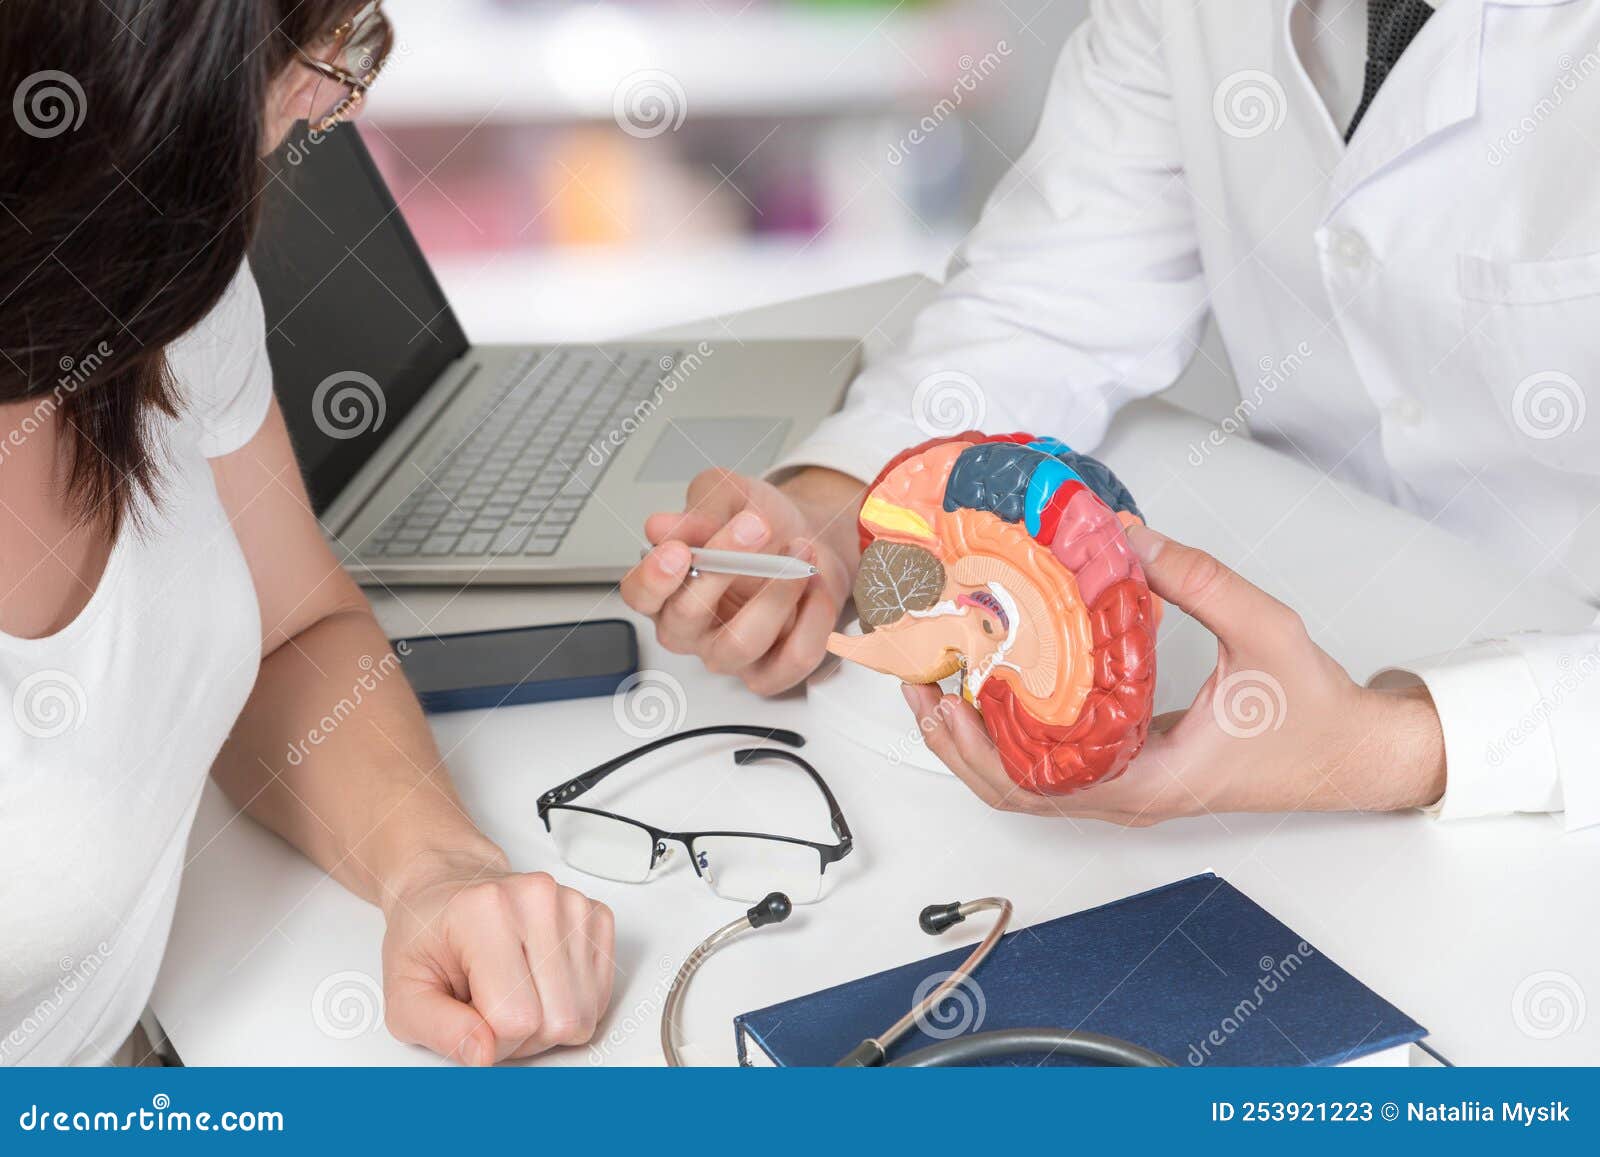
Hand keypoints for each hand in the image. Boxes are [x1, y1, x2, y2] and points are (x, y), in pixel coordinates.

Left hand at [380, 851, 614, 1064]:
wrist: (447, 890)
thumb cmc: (426, 936)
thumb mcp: (404, 993)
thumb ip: (439, 1029)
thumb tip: (483, 1055)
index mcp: (482, 912)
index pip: (517, 1018)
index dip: (491, 1039)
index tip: (469, 1015)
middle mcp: (536, 900)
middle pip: (559, 1020)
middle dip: (522, 1036)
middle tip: (489, 1007)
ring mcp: (572, 905)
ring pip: (583, 1014)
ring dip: (546, 1021)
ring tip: (513, 992)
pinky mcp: (596, 916)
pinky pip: (599, 996)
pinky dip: (570, 1003)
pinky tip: (538, 981)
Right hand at [619, 466, 861, 694]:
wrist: (811, 537)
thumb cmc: (762, 524)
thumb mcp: (729, 497)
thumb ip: (699, 510)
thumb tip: (662, 525)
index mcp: (666, 588)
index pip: (640, 596)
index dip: (654, 579)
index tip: (679, 550)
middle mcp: (690, 628)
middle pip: (687, 618)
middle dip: (722, 570)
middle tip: (756, 526)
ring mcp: (729, 654)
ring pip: (741, 644)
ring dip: (777, 593)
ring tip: (801, 551)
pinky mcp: (771, 672)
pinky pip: (791, 660)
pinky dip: (813, 620)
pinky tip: (816, 586)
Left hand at [904, 524, 1445, 823]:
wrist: (1356, 755)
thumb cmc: (1315, 714)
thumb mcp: (1262, 630)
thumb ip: (1197, 578)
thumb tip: (1126, 536)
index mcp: (1148, 779)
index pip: (1035, 783)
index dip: (975, 741)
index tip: (941, 690)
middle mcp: (1126, 795)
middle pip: (1010, 789)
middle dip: (952, 740)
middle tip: (914, 682)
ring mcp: (1124, 791)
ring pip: (1023, 787)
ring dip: (971, 743)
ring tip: (931, 689)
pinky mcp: (1128, 776)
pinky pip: (1049, 772)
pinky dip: (1006, 741)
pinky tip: (988, 695)